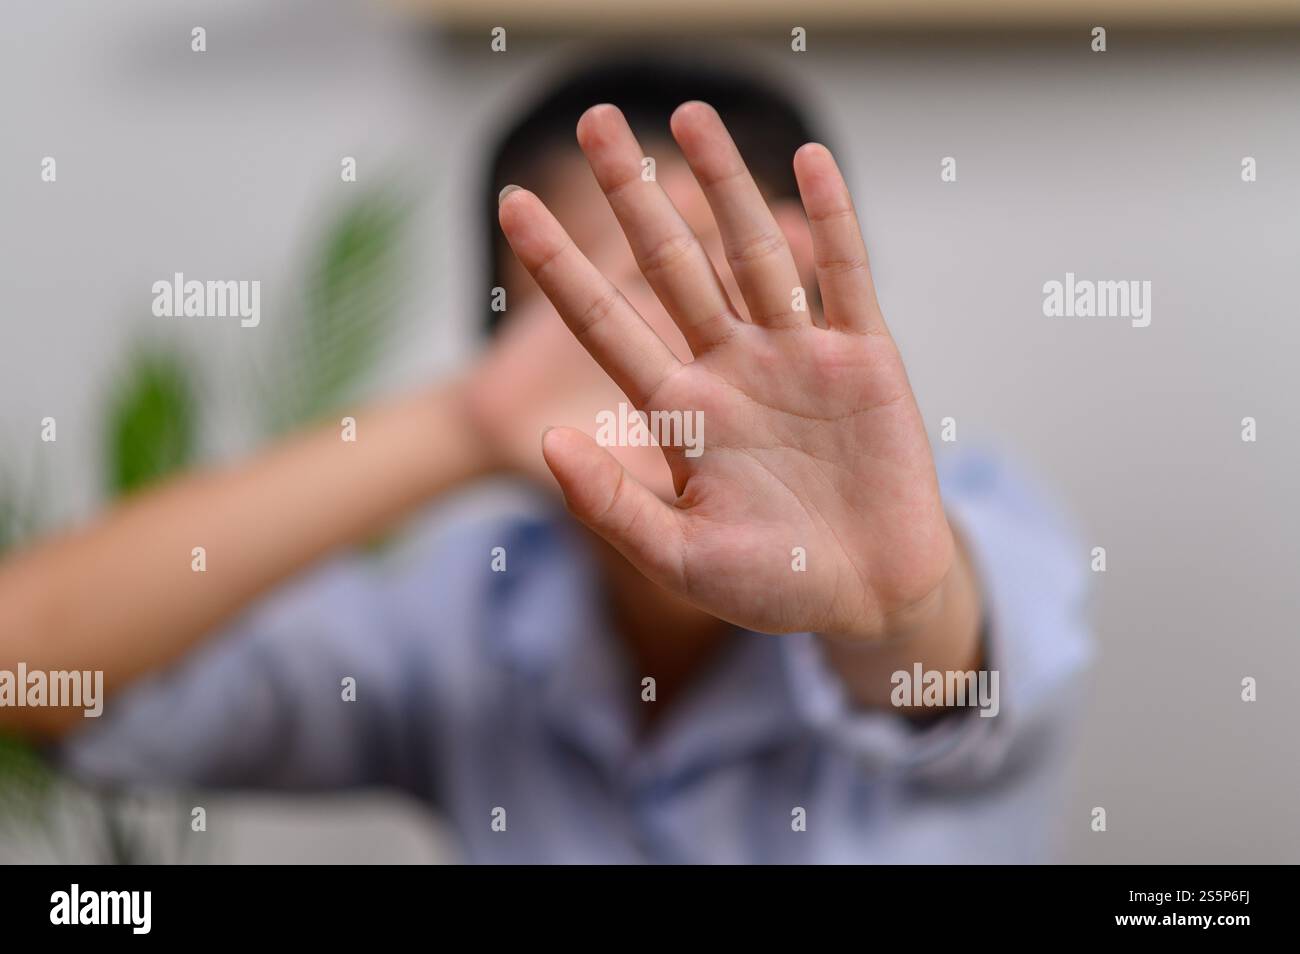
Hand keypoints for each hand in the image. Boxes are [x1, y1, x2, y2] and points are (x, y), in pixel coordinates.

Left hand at [497, 102, 956, 643]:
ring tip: (689, 116)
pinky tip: (807, 164)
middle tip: (595, 121)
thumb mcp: (682, 558)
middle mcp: (731, 368)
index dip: (561, 267)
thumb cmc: (773, 584)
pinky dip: (828, 220)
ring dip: (723, 184)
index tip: (514, 208)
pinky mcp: (863, 357)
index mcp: (682, 410)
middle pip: (672, 264)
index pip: (607, 323)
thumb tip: (548, 442)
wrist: (869, 594)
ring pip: (751, 252)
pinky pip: (843, 275)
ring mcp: (796, 356)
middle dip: (633, 195)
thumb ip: (614, 505)